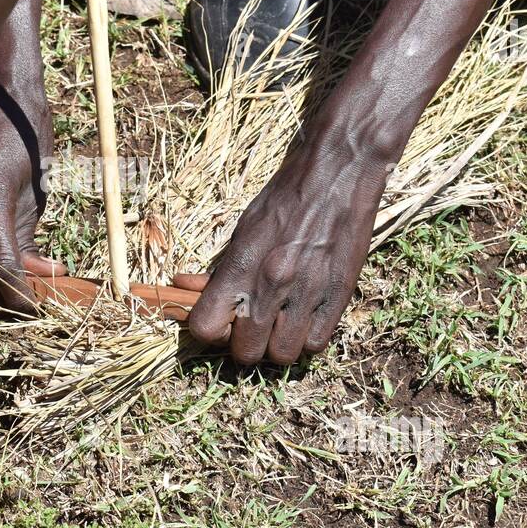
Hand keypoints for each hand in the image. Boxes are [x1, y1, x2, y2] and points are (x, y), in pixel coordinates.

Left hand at [177, 128, 393, 364]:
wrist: (337, 172)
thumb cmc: (285, 196)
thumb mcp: (243, 228)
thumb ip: (222, 268)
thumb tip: (186, 288)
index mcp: (242, 264)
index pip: (206, 327)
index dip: (210, 330)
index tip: (219, 320)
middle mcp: (273, 283)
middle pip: (245, 352)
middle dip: (244, 343)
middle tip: (250, 323)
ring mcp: (308, 292)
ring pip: (282, 355)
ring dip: (277, 344)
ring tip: (279, 322)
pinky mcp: (339, 295)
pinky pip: (315, 344)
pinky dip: (307, 337)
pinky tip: (304, 317)